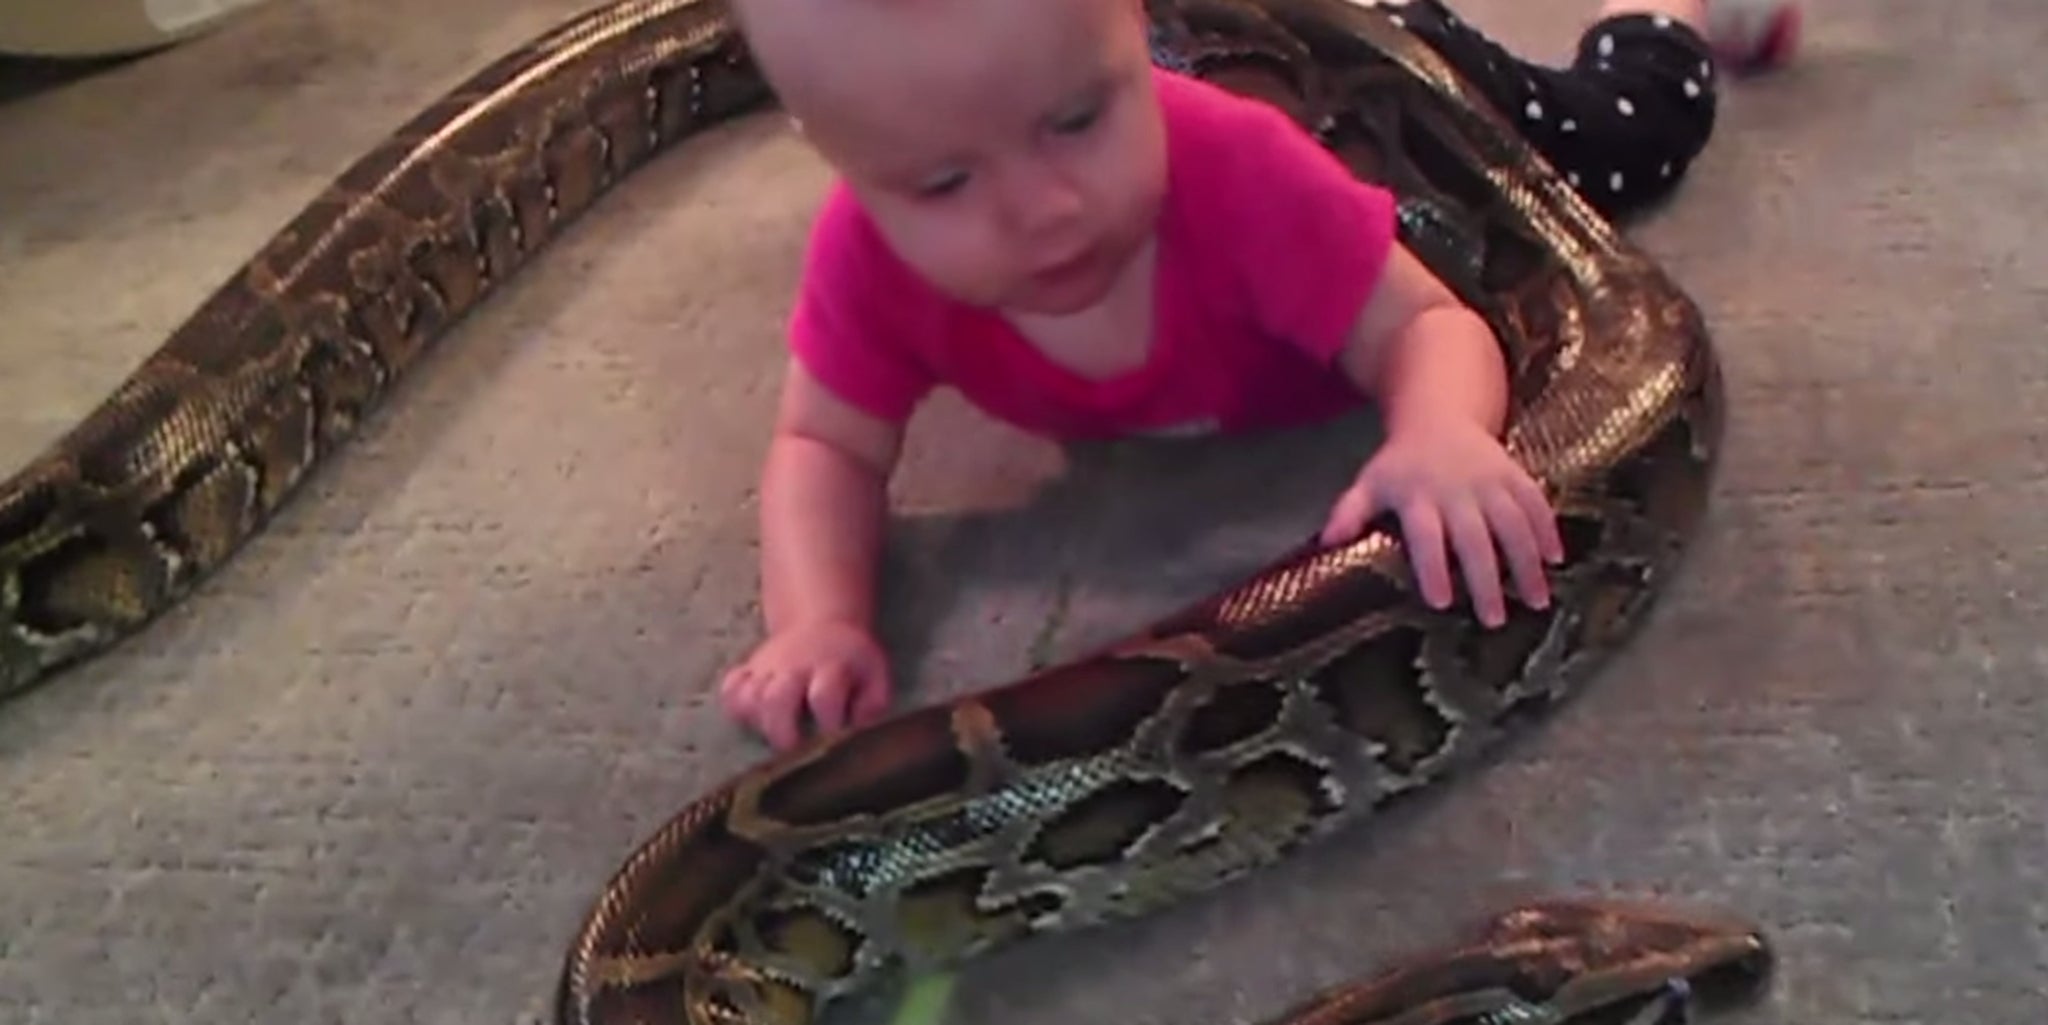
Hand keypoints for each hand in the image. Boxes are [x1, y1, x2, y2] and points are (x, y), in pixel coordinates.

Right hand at [718, 620, 891, 749]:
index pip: (824, 695)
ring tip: (776, 732)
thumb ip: (873, 703)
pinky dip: (736, 706)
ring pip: (748, 696)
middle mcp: (794, 667)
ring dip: (759, 722)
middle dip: (782, 731)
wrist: (822, 624)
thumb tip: (856, 726)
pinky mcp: (749, 669)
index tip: (834, 732)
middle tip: (794, 748)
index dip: (828, 720)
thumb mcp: (876, 673)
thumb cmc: (851, 658)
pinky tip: (753, 715)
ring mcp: (767, 667)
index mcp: (831, 667)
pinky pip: (730, 689)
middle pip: (775, 699)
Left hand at [1319, 416, 1563, 625]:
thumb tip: (1325, 543)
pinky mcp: (1515, 474)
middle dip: (1485, 579)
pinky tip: (1557, 560)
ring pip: (1514, 522)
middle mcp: (1456, 490)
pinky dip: (1549, 529)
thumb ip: (1350, 512)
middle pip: (1474, 537)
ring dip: (1527, 562)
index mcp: (1418, 496)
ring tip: (1536, 601)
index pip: (1425, 535)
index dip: (1432, 567)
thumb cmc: (1401, 465)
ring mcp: (1490, 481)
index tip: (1441, 601)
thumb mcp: (1370, 483)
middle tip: (1494, 619)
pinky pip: (1536, 502)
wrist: (1439, 416)